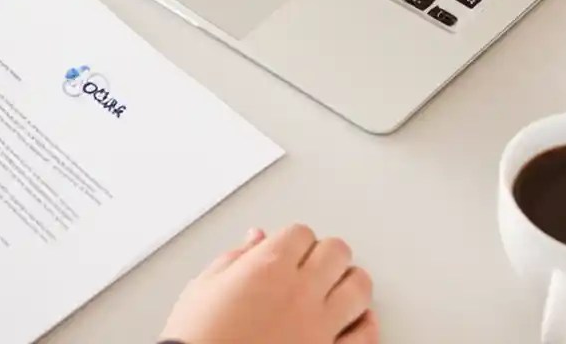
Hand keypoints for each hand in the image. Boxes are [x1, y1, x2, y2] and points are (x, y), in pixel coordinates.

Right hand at [159, 225, 377, 343]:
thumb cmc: (199, 339)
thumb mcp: (204, 288)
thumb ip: (234, 257)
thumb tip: (254, 240)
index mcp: (267, 267)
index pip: (301, 232)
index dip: (293, 238)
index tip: (288, 247)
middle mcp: (299, 292)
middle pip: (336, 251)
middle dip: (325, 253)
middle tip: (314, 262)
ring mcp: (319, 326)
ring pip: (359, 288)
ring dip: (350, 282)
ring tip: (338, 286)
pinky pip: (366, 335)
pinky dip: (366, 324)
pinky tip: (357, 320)